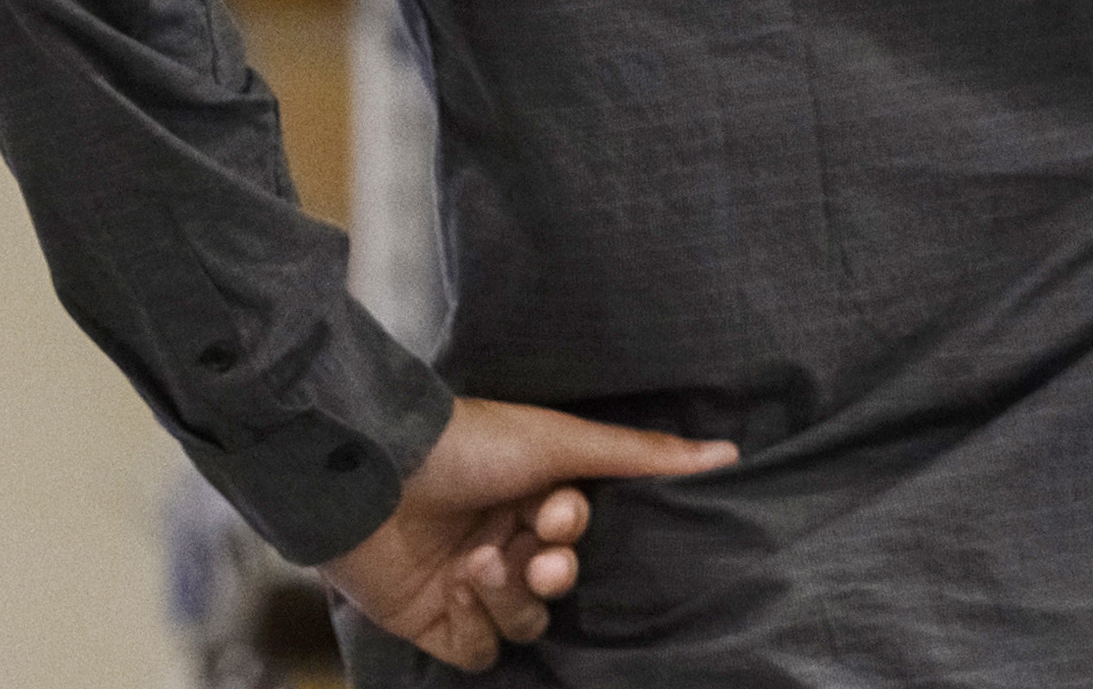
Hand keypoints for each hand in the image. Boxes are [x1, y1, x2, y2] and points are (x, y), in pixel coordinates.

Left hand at [325, 396, 733, 670]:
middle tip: (537, 556)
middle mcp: (503, 540)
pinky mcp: (437, 623)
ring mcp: (470, 585)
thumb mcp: (557, 442)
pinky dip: (478, 626)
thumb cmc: (459, 445)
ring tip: (479, 564)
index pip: (580, 533)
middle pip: (560, 583)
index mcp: (528, 494)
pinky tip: (457, 590)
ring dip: (511, 597)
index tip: (558, 513)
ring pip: (527, 622)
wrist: (365, 477)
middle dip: (553, 573)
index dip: (576, 532)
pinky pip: (484, 651)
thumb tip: (727, 453)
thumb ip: (639, 456)